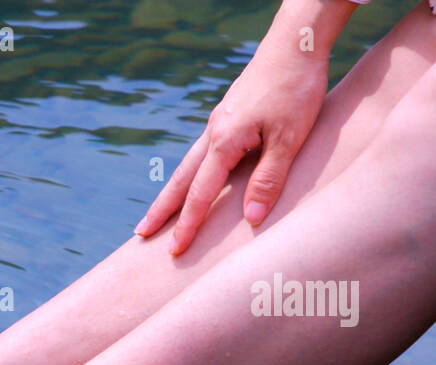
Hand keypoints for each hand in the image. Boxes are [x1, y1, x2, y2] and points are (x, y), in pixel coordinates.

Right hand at [136, 43, 329, 254]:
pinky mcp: (228, 116)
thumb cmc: (296, 88)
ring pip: (187, 166)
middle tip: (140, 235)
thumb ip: (269, 179)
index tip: (174, 250)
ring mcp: (218, 123)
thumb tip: (250, 219)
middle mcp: (213, 133)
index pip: (201, 194)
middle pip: (180, 180)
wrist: (295, 43)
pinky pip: (201, 153)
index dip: (188, 224)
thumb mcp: (290, 138)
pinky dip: (189, 174)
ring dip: (171, 192)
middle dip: (160, 210)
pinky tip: (192, 181)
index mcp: (224, 141)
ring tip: (157, 214)